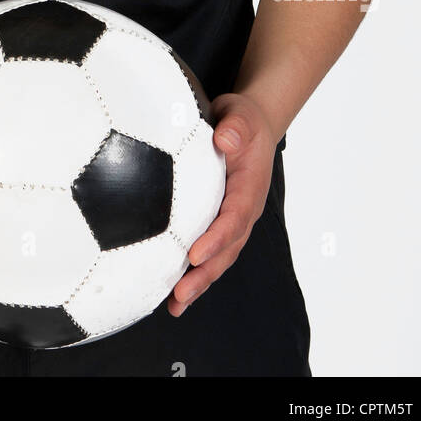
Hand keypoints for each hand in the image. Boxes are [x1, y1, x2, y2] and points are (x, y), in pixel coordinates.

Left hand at [168, 92, 275, 315]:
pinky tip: (170, 292)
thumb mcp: (241, 115)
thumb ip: (236, 127)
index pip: (235, 217)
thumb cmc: (241, 120)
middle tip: (180, 294)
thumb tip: (225, 138)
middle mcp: (243, 210)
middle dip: (205, 274)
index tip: (195, 254)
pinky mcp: (218, 222)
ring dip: (199, 282)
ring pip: (218, 257)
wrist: (249, 126)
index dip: (217, 238)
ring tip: (175, 305)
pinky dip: (192, 272)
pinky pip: (207, 251)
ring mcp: (232, 219)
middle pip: (227, 248)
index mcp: (250, 187)